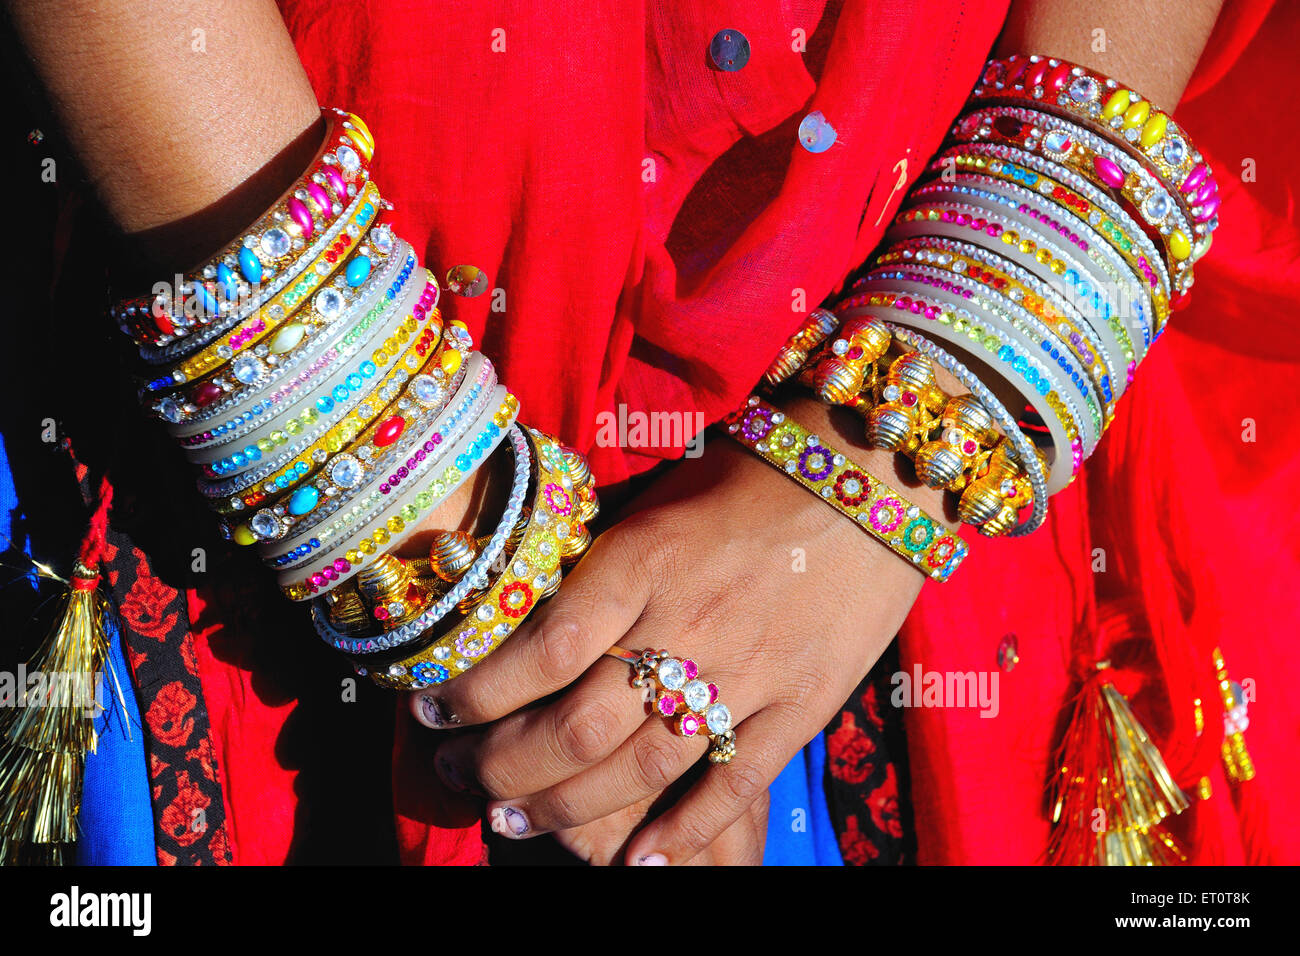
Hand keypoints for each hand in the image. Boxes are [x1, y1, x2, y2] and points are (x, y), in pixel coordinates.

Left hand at [410, 397, 948, 864]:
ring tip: (513, 820)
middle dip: (503, 765)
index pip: (540, 648)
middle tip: (459, 776)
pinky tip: (639, 861)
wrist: (871, 476)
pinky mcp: (802, 702)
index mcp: (644, 559)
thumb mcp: (660, 500)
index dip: (476, 693)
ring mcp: (749, 669)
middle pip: (577, 725)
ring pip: (641, 766)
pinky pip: (736, 783)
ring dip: (565, 808)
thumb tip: (523, 611)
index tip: (434, 710)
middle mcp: (687, 621)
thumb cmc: (753, 476)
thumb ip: (601, 561)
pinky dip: (684, 831)